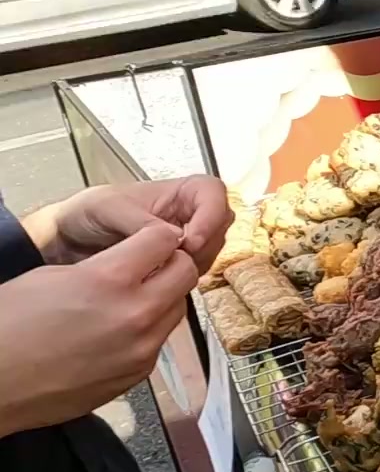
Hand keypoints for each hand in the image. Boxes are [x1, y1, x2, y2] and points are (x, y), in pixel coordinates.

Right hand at [0, 224, 197, 436]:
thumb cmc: (8, 328)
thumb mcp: (50, 276)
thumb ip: (104, 264)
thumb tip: (133, 260)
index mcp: (109, 281)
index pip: (165, 240)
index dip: (157, 236)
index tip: (151, 239)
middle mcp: (136, 315)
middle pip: (185, 273)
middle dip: (172, 263)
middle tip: (151, 265)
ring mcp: (141, 349)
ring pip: (177, 308)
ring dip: (163, 297)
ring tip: (131, 298)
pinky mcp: (138, 374)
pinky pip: (159, 340)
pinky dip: (148, 329)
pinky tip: (118, 329)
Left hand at [26, 178, 230, 271]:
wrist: (67, 241)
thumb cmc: (87, 213)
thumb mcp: (109, 209)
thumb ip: (142, 222)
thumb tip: (174, 238)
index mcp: (178, 192)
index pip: (214, 192)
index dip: (210, 215)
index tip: (190, 241)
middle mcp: (189, 214)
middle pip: (220, 225)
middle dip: (204, 244)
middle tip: (177, 260)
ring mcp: (186, 240)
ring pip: (212, 251)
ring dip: (194, 264)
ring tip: (160, 269)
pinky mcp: (178, 264)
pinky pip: (196, 271)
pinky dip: (183, 278)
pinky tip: (159, 279)